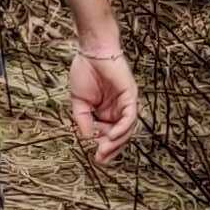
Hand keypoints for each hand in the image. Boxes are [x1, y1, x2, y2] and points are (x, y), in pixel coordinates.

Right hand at [68, 42, 139, 164]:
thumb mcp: (79, 102)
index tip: (95, 157)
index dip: (103, 147)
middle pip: (120, 135)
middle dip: (111, 149)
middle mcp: (119, 109)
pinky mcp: (130, 96)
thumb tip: (87, 138)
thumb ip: (83, 120)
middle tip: (100, 159)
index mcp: (107, 111)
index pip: (109, 134)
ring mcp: (126, 103)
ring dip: (117, 142)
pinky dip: (123, 128)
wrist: (91, 51)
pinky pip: (130, 117)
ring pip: (127, 129)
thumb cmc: (85, 71)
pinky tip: (112, 136)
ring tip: (104, 150)